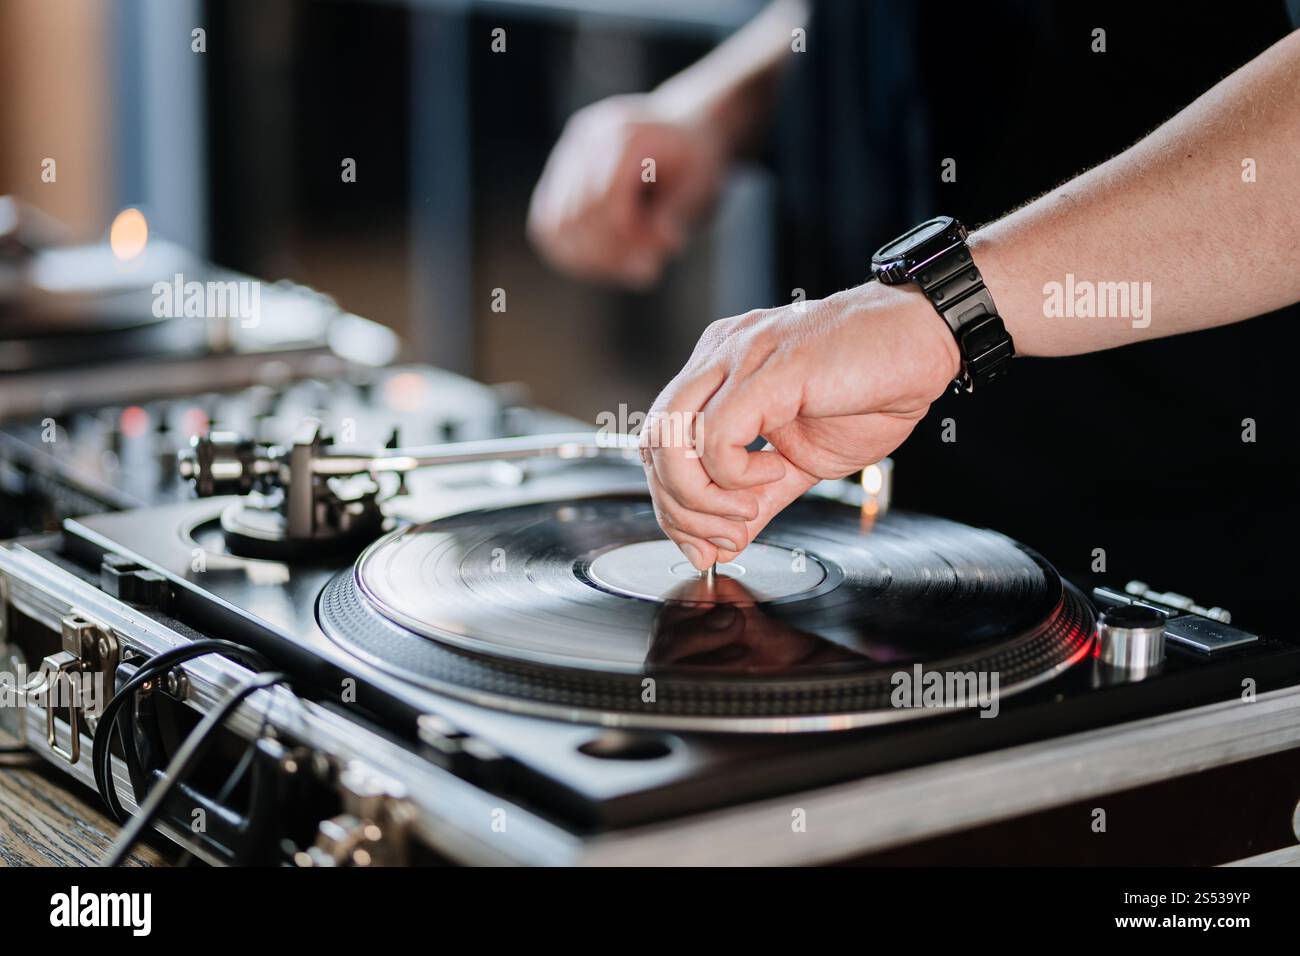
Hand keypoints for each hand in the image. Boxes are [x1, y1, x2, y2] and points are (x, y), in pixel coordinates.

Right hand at [527, 94, 727, 287]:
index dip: (631, 238)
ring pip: (555, 223)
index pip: (607, 200)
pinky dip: (573, 250)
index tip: (663, 254)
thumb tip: (649, 255)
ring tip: (629, 269)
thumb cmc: (695, 161)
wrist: (686, 127)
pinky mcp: (559, 173)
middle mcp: (588, 139)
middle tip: (648, 269)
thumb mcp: (700, 187)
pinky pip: (548, 222)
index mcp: (626, 134)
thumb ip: (673, 217)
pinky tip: (606, 262)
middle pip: (577, 215)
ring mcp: (568, 155)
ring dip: (590, 259)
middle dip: (611, 254)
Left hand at [640, 282, 961, 568]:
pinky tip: (774, 473)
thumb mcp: (804, 459)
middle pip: (653, 442)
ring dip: (699, 496)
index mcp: (719, 372)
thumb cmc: (872, 385)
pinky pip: (717, 433)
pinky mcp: (769, 369)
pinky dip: (734, 474)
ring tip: (744, 511)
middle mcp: (719, 356)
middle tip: (722, 538)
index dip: (672, 505)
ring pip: (669, 436)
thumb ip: (757, 496)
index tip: (706, 544)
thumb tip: (724, 542)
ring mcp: (740, 357)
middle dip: (678, 509)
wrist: (925, 339)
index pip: (659, 443)